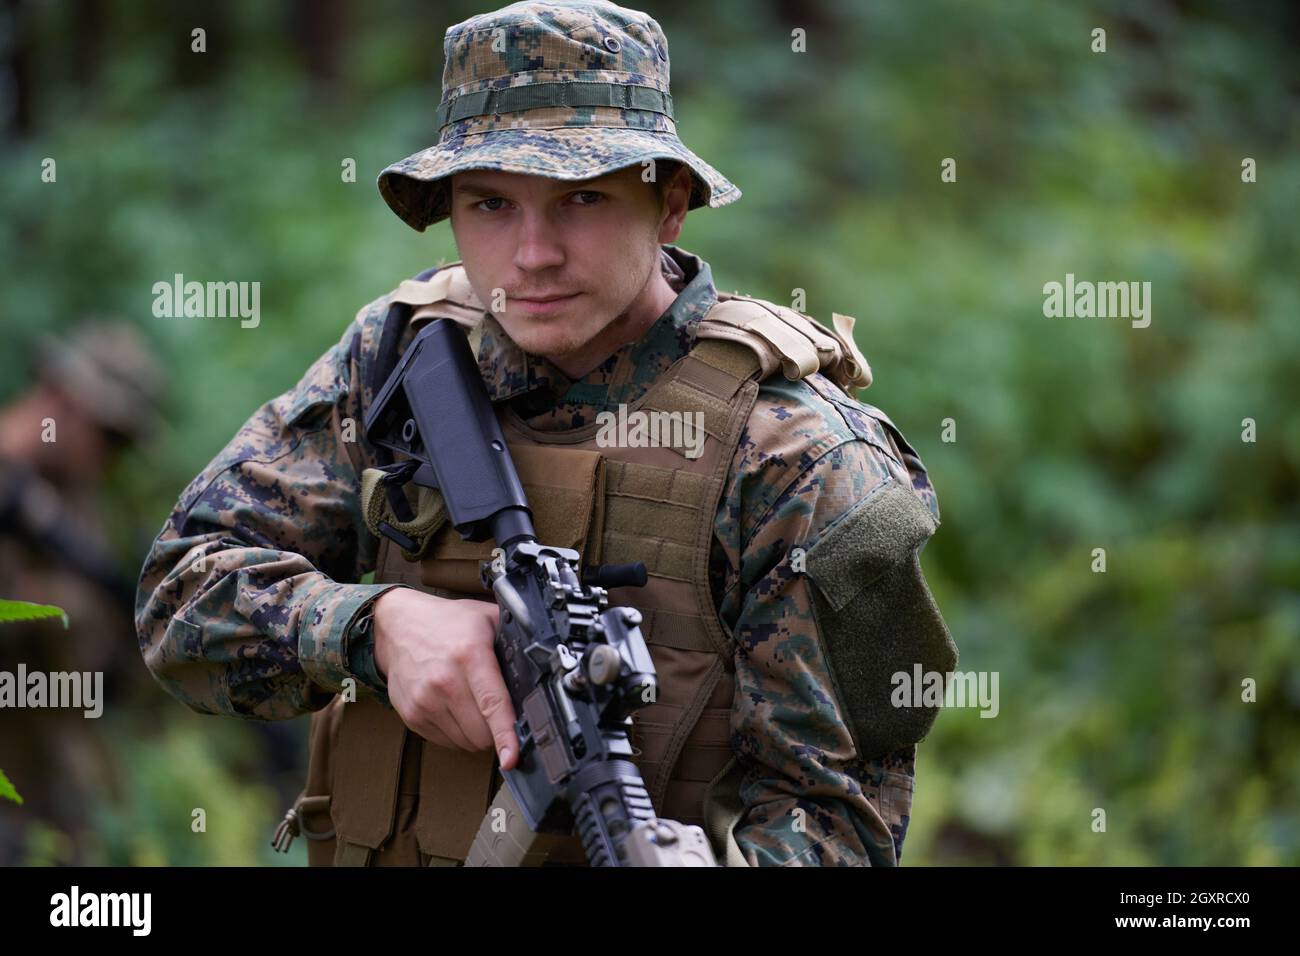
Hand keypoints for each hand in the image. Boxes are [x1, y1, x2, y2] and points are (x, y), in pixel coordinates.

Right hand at [371, 588, 518, 770]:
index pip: (492, 703)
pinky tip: (454, 707)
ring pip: (465, 742)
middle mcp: (444, 680)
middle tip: (495, 708)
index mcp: (469, 655)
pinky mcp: (412, 715)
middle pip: (482, 732)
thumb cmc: (447, 623)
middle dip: (496, 729)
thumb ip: (517, 638)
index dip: (505, 735)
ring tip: (472, 702)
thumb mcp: (487, 618)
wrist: (399, 627)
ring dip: (477, 732)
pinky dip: (457, 733)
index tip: (512, 757)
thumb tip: (547, 661)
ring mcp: (424, 700)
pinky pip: (446, 742)